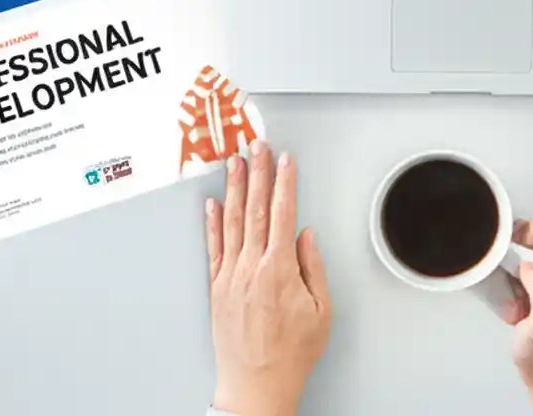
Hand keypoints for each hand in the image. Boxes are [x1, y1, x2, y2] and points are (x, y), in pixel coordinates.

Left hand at [206, 142, 331, 415]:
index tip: (286, 161)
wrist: (257, 385)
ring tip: (235, 162)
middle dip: (258, 173)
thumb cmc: (290, 354)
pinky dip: (212, 224)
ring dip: (234, 188)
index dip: (285, 182)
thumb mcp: (321, 310)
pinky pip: (214, 248)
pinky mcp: (217, 289)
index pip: (282, 213)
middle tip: (258, 146)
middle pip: (254, 209)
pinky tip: (212, 204)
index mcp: (279, 270)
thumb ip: (312, 268)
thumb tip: (304, 237)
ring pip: (231, 222)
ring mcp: (230, 277)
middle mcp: (251, 268)